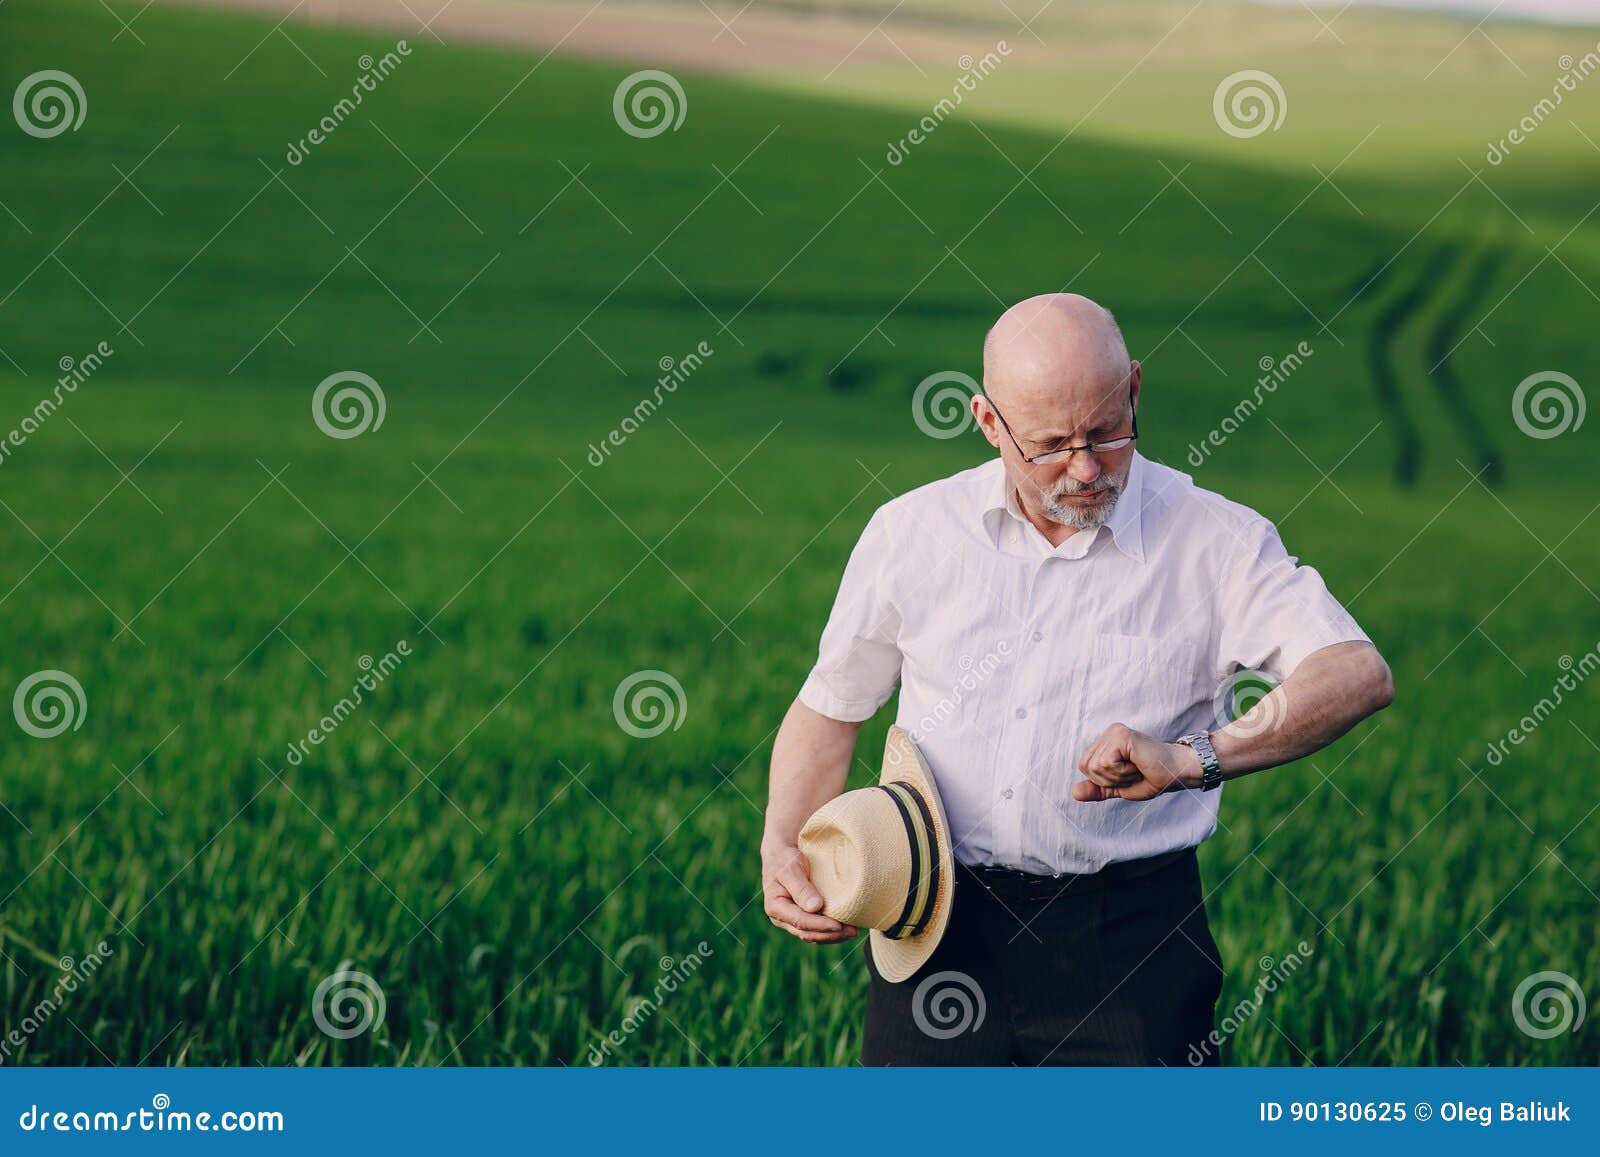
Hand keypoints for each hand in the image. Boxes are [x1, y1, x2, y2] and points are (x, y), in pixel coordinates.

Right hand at [761, 843, 858, 943]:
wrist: (782, 855)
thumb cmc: (785, 859)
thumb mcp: (791, 869)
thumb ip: (801, 888)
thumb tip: (815, 908)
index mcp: (775, 907)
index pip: (800, 921)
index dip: (820, 926)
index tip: (838, 925)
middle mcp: (781, 918)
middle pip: (807, 933)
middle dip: (830, 934)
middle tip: (852, 931)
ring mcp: (791, 920)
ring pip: (813, 935)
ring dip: (833, 936)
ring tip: (852, 932)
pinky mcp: (801, 918)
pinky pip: (816, 930)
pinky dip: (830, 932)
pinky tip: (845, 929)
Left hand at [1074, 723, 1199, 801]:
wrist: (1177, 773)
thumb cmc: (1152, 778)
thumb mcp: (1120, 788)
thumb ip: (1098, 789)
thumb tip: (1074, 793)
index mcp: (1105, 743)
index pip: (1084, 767)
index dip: (1104, 780)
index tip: (1127, 775)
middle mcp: (1107, 734)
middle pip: (1086, 767)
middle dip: (1109, 779)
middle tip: (1132, 772)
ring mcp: (1113, 732)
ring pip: (1095, 766)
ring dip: (1118, 776)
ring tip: (1136, 768)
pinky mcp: (1121, 735)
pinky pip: (1106, 763)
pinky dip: (1122, 772)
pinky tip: (1137, 764)